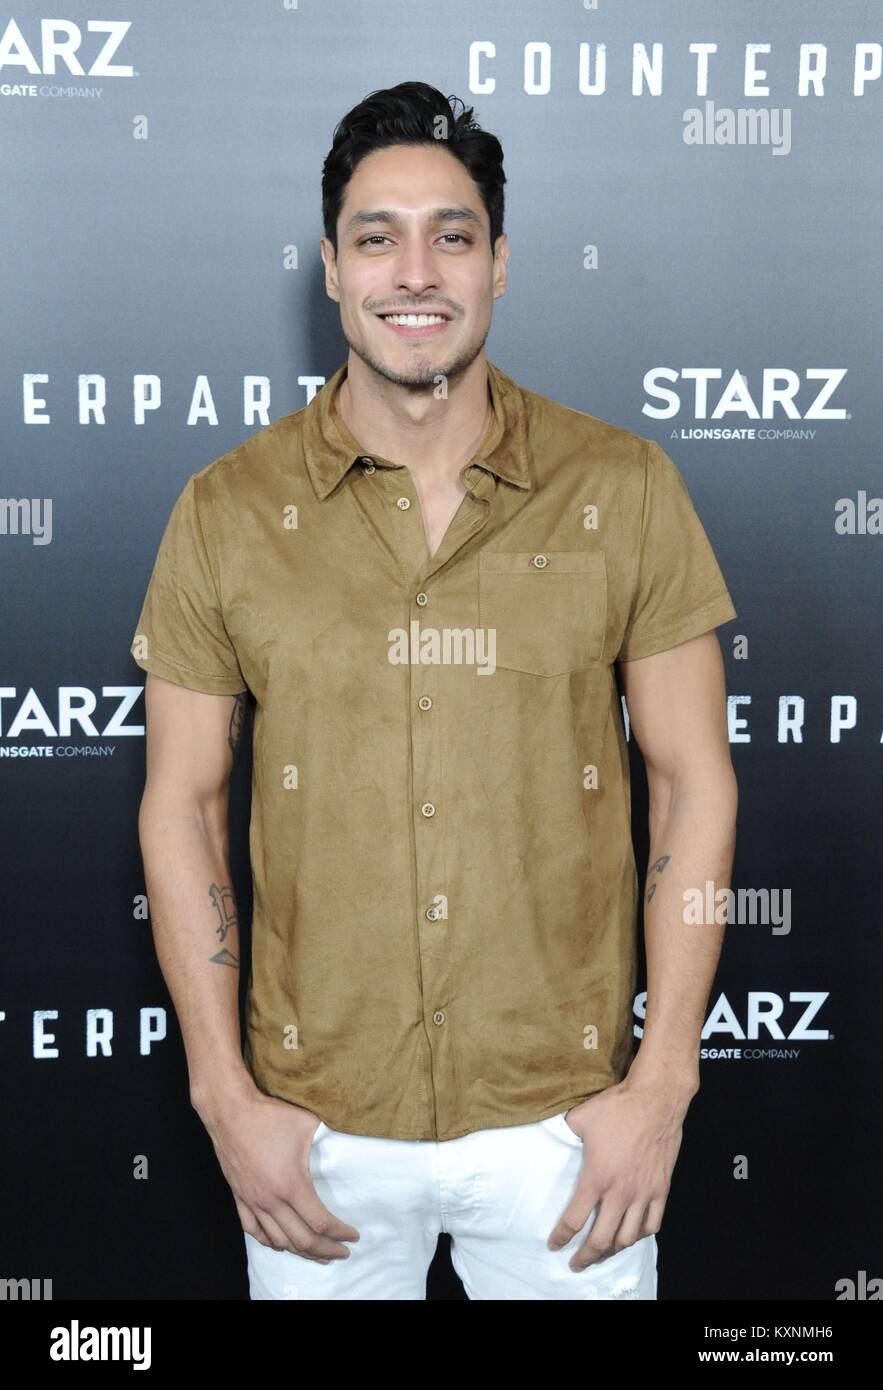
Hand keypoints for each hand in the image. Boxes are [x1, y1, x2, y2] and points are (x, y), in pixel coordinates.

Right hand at [201, 1090, 360, 1261]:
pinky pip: (254, 1231)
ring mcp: (253, 1201)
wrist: (230, 1111)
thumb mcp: (308, 1124)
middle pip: (302, 1240)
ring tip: (318, 1255)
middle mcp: (271, 1200)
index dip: (340, 1233)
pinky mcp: (239, 1197)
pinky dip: (270, 1242)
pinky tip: (281, 1244)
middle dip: (326, 1250)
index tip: (353, 1236)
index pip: (320, 1222)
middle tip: (342, 1253)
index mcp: (291, 1184)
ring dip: (301, 1252)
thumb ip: (330, 1139)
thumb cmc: (269, 1116)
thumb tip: (350, 1145)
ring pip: (278, 1241)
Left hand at [547, 1075, 688, 1270]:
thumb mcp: (580, 1118)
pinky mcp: (661, 1189)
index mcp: (597, 1177)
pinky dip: (641, 1235)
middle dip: (586, 1256)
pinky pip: (652, 1224)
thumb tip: (550, 1136)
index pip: (575, 1219)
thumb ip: (564, 1133)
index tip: (554, 1245)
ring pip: (628, 1238)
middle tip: (576, 1264)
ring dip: (613, 1250)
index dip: (561, 1236)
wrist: (656, 1099)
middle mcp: (620, 1192)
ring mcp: (644, 1193)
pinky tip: (632, 1235)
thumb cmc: (617, 1106)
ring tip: (602, 1253)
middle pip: (601, 1239)